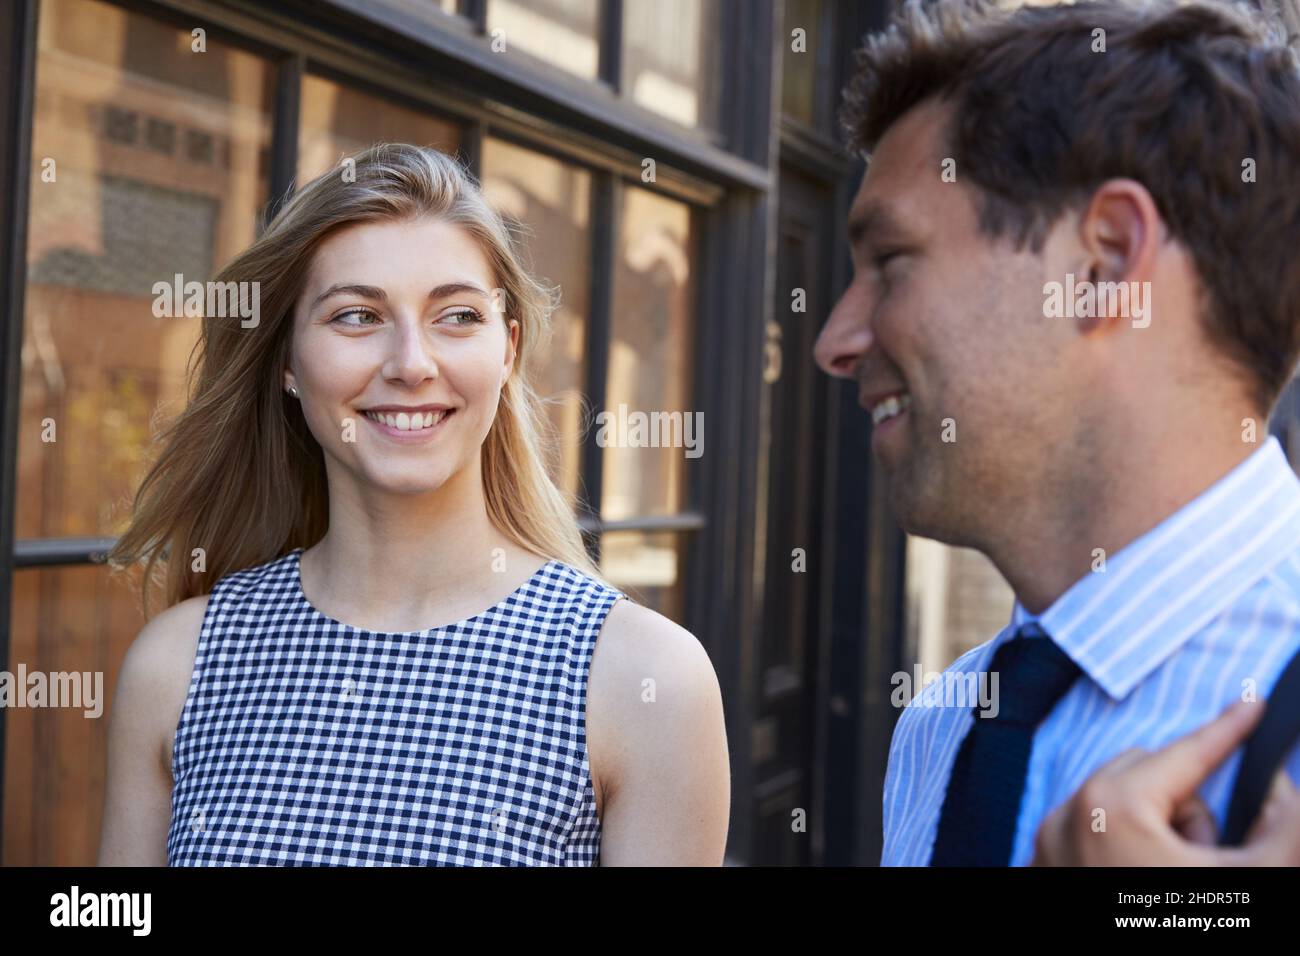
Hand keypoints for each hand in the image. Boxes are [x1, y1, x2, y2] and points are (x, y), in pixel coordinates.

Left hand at [1032, 699, 1299, 864]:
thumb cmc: (1196, 924)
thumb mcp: (1259, 878)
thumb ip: (1283, 823)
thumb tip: (1278, 786)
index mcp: (1118, 807)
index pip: (1189, 752)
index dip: (1232, 727)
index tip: (1252, 701)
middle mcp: (1071, 811)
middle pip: (1153, 773)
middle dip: (1191, 806)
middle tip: (1206, 858)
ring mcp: (1048, 839)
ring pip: (1121, 799)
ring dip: (1158, 828)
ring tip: (1172, 880)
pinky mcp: (1040, 864)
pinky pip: (1090, 827)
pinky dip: (1121, 845)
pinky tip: (1141, 883)